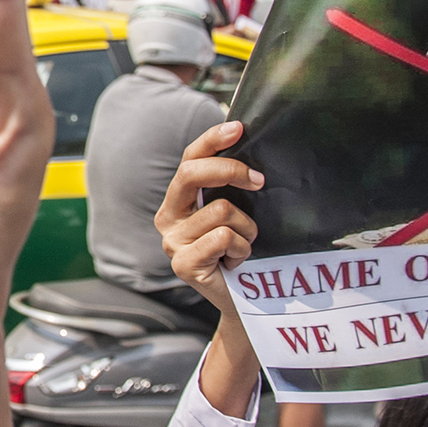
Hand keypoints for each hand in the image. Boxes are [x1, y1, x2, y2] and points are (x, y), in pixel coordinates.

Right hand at [154, 121, 263, 309]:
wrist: (244, 299)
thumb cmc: (239, 250)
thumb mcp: (235, 212)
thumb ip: (231, 187)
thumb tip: (251, 152)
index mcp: (178, 200)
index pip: (190, 159)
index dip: (212, 140)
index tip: (238, 127)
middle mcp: (168, 217)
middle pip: (192, 174)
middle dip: (230, 170)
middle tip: (259, 181)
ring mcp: (172, 242)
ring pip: (221, 210)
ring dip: (246, 228)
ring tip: (243, 244)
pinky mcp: (183, 264)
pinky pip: (224, 237)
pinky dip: (242, 248)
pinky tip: (236, 261)